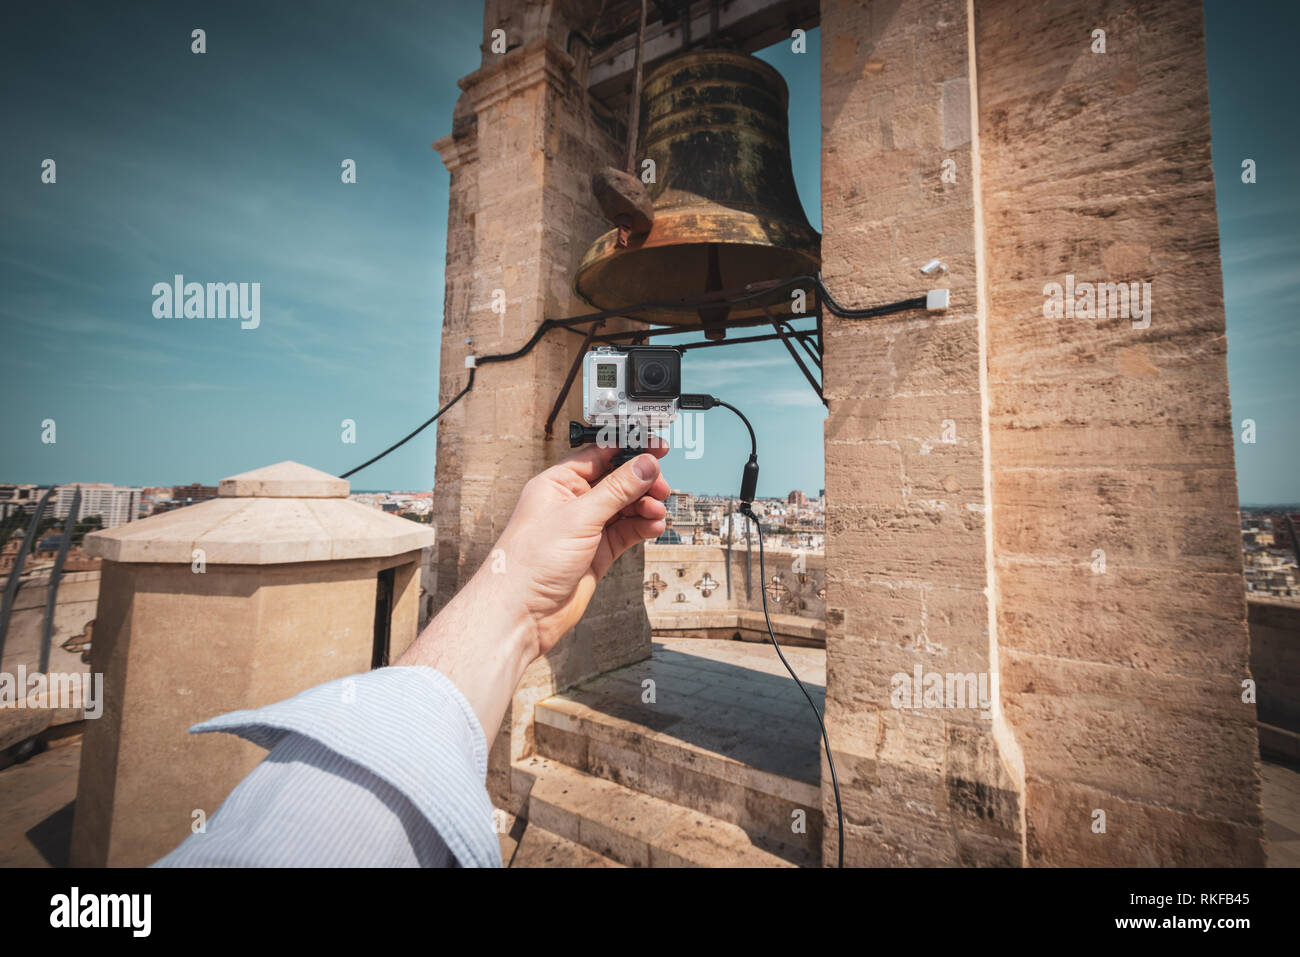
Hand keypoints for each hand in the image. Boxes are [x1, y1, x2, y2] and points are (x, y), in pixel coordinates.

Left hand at [492, 441, 669, 656]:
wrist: (522, 613)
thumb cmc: (529, 563)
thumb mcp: (578, 517)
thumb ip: (616, 490)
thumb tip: (643, 465)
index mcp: (557, 484)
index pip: (599, 456)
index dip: (629, 450)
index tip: (657, 449)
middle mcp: (571, 504)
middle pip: (616, 481)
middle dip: (641, 482)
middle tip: (661, 486)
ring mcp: (585, 529)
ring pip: (624, 508)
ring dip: (644, 506)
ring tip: (657, 511)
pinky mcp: (596, 552)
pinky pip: (626, 532)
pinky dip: (642, 527)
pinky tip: (653, 526)